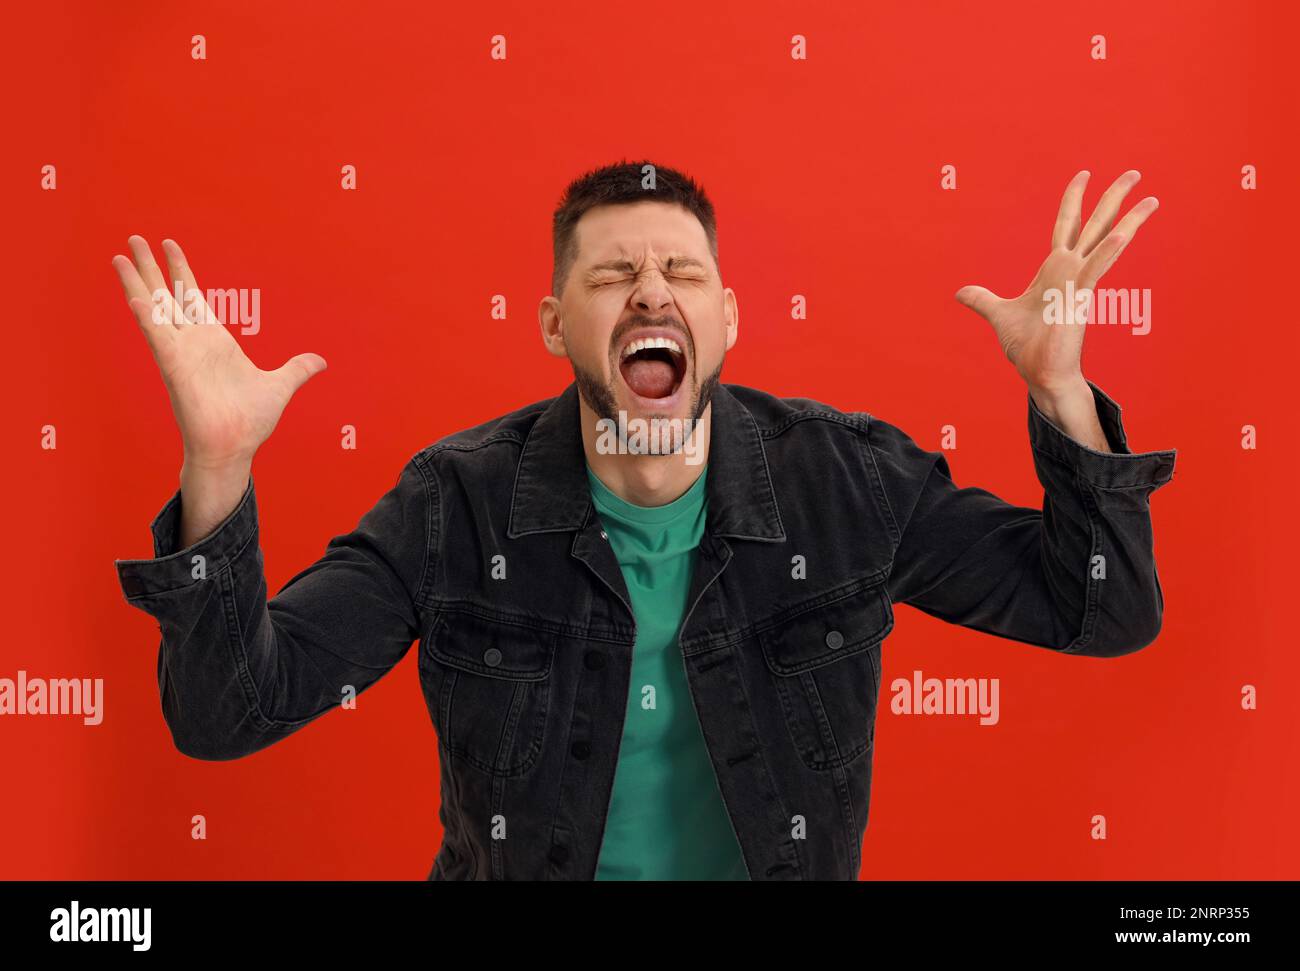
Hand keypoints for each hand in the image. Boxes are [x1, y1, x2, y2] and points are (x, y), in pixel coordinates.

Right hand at [112, 235, 326, 468]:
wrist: (235, 449)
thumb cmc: (249, 423)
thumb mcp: (280, 386)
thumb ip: (296, 370)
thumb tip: (319, 362)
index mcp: (214, 341)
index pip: (193, 297)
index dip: (180, 270)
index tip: (169, 245)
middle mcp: (193, 343)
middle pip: (167, 296)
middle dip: (151, 268)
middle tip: (134, 237)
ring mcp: (181, 354)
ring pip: (155, 311)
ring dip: (137, 284)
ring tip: (120, 256)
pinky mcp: (175, 370)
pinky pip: (159, 340)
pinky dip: (148, 319)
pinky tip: (136, 299)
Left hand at [954, 170, 1157, 396]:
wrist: (1040, 374)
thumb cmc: (1028, 347)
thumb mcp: (999, 314)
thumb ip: (983, 299)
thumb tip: (961, 293)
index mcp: (1054, 270)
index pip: (1066, 226)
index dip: (1074, 200)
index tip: (1084, 174)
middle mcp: (1070, 271)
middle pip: (1094, 225)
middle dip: (1113, 198)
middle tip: (1134, 173)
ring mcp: (1078, 283)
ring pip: (1105, 242)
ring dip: (1127, 220)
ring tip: (1151, 198)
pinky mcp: (1079, 298)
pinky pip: (1096, 270)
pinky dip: (1108, 252)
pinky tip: (1123, 235)